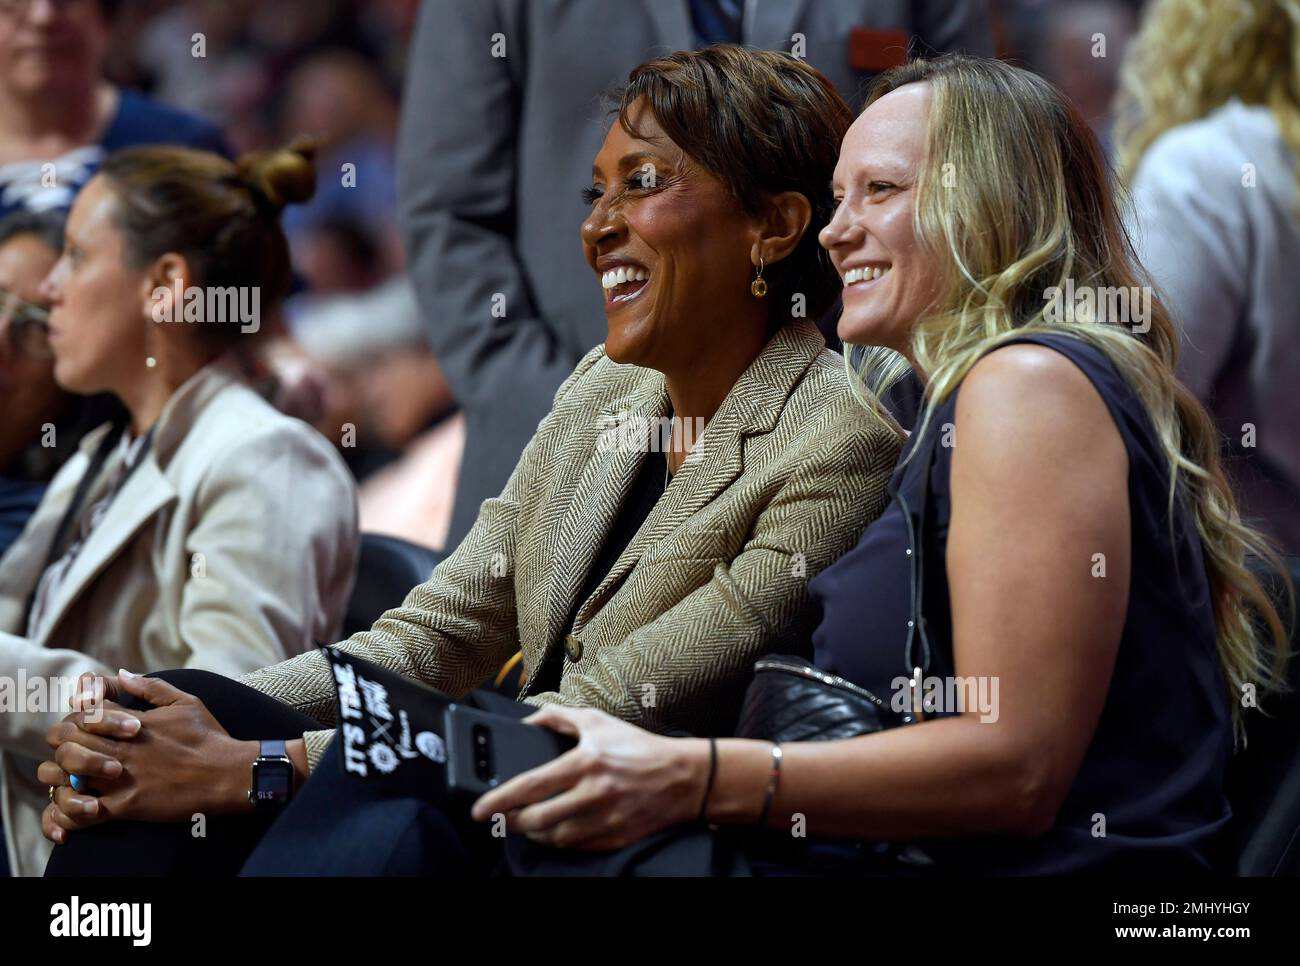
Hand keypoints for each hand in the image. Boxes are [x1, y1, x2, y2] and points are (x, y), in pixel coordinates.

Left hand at [41, 673, 255, 841]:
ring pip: (65, 774)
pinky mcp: (126, 806)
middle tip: (73, 747)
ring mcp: (121, 778)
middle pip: (66, 739)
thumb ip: (151, 687)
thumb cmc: (209, 737)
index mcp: (133, 722)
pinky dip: (71, 809)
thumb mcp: (186, 702)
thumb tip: (123, 674)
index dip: (77, 713)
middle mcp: (121, 748)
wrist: (227, 775)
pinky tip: (82, 804)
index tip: (85, 720)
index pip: (83, 710)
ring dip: (62, 774)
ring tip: (72, 776)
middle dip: (63, 741)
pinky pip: (81, 812)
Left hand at [469, 706, 706, 850]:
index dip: (499, 799)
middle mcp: (592, 794)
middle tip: (499, 818)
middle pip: (536, 819)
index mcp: (585, 763)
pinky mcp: (614, 838)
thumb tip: (527, 721)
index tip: (479, 809)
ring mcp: (604, 820)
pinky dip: (558, 842)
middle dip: (511, 822)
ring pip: (553, 838)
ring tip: (524, 823)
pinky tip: (552, 831)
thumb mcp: (599, 721)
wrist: (684, 777)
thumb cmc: (638, 747)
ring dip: (533, 834)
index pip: (531, 785)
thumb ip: (559, 718)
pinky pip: (575, 847)